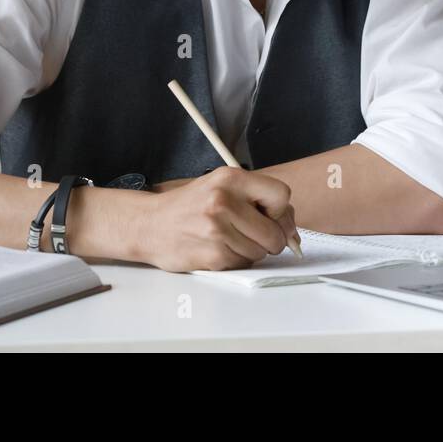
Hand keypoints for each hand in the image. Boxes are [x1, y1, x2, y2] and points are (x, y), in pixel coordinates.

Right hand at [133, 168, 299, 271]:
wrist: (150, 225)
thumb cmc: (189, 206)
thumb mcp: (221, 186)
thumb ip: (257, 200)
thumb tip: (291, 230)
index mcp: (231, 178)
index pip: (282, 195)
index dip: (280, 211)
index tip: (270, 216)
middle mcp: (224, 201)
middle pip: (276, 232)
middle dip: (270, 238)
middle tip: (251, 233)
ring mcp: (218, 230)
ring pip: (261, 252)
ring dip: (251, 250)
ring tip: (228, 238)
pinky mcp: (213, 255)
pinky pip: (243, 264)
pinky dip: (235, 260)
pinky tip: (217, 248)